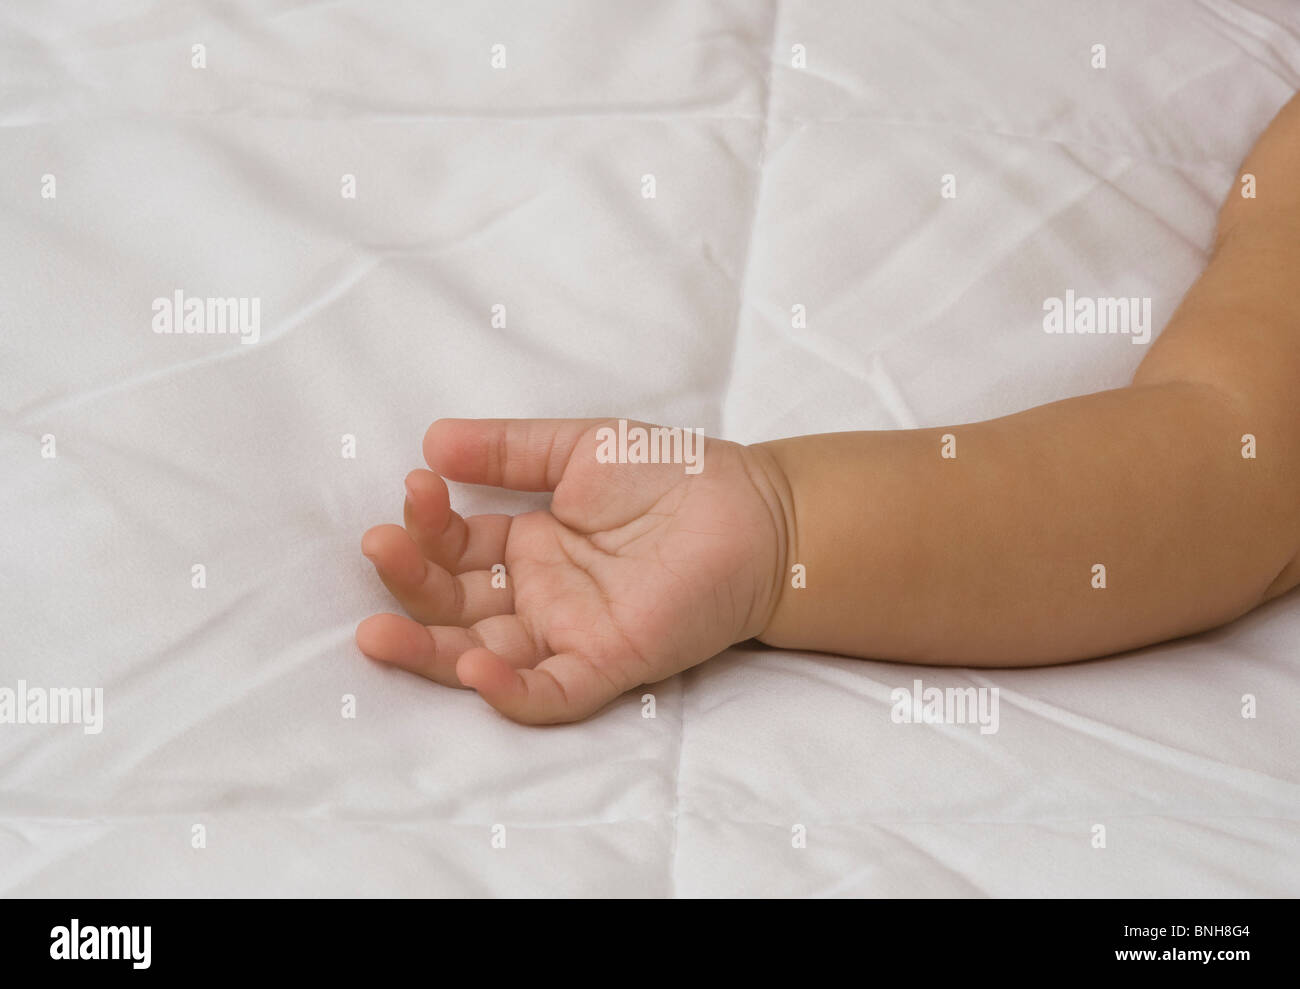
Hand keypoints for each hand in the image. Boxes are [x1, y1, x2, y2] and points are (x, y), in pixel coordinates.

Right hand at [356, 418, 790, 723]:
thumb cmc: (675, 475)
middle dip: (410, 583)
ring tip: (377, 631)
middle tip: (378, 547)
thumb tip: (432, 441)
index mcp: (528, 545)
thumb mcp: (581, 449)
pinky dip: (507, 690)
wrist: (757, 510)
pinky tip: (471, 667)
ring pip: (481, 656)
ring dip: (429, 649)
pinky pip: (548, 693)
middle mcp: (538, 596)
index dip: (427, 523)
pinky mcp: (607, 662)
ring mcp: (568, 633)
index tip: (417, 484)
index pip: (455, 547)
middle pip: (454, 605)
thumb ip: (510, 450)